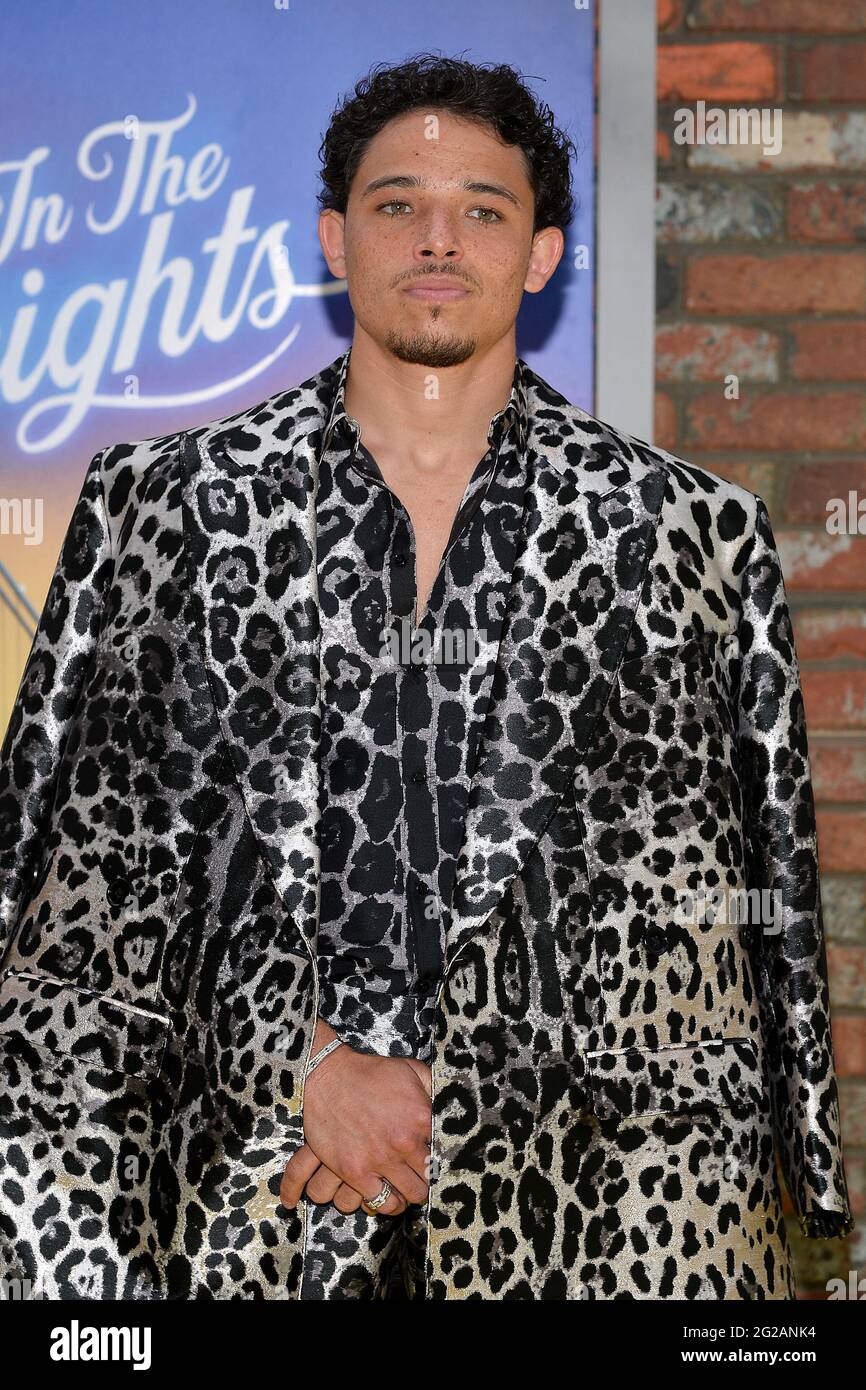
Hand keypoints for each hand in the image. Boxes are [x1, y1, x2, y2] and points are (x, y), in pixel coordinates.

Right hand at [279, 1040, 431, 1217]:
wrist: (327, 1076)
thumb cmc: (370, 1073)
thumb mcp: (410, 1069)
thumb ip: (435, 1087)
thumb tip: (451, 1102)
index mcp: (421, 1118)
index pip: (445, 1155)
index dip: (442, 1160)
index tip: (436, 1161)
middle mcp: (404, 1142)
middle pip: (428, 1180)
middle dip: (426, 1181)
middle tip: (419, 1178)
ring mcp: (379, 1159)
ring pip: (408, 1197)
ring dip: (407, 1195)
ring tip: (403, 1189)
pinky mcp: (354, 1171)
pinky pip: (379, 1203)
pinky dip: (384, 1202)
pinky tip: (383, 1193)